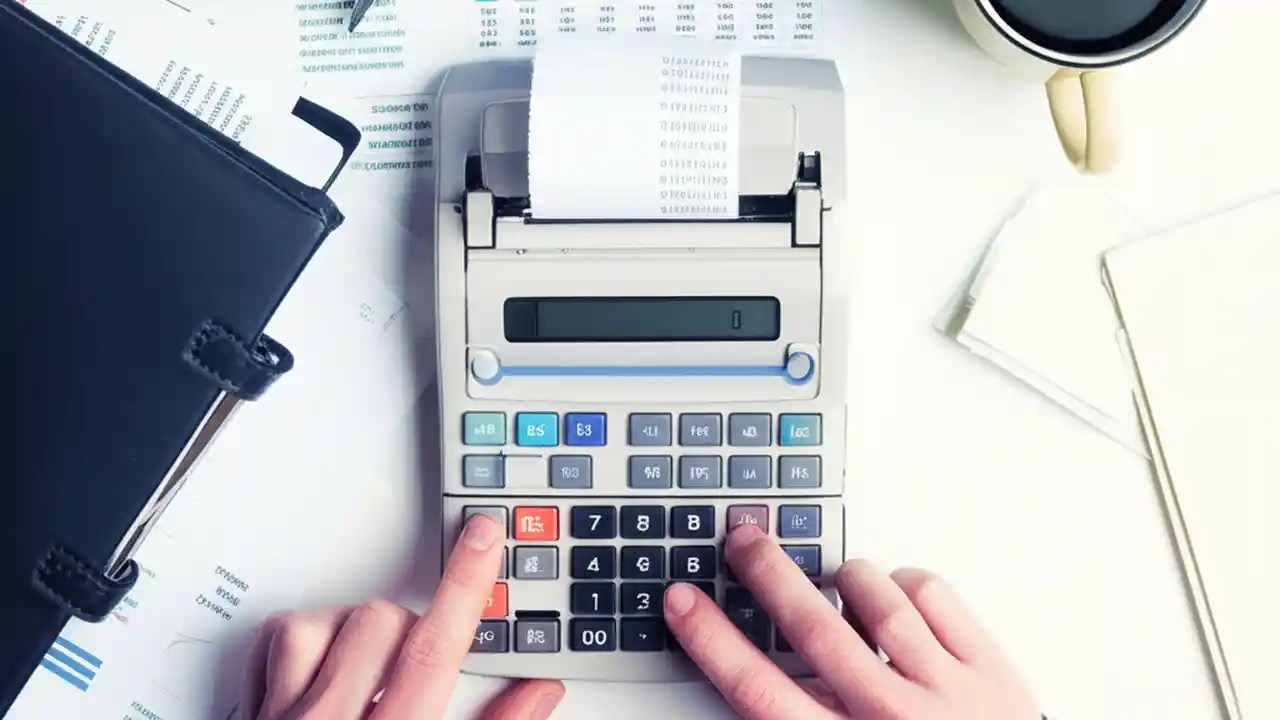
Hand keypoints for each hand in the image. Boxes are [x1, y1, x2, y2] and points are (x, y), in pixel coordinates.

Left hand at [242, 514, 562, 719]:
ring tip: (368, 664)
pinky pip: (272, 647)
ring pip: (318, 625)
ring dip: (352, 632)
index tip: (482, 535)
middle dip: (411, 627)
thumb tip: (539, 694)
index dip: (466, 584)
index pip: (433, 646)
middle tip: (421, 658)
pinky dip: (299, 644)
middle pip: (380, 626)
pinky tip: (318, 667)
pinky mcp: (250, 719)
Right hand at [664, 524, 1039, 719]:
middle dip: (769, 576)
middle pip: (815, 630)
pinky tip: (899, 594)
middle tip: (743, 540)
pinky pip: (940, 601)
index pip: (760, 690)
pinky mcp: (994, 673)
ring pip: (881, 604)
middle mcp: (891, 719)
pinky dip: (910, 585)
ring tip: (832, 573)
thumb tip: (762, 689)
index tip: (685, 603)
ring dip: (848, 578)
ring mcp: (947, 693)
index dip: (714, 642)